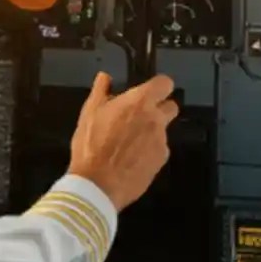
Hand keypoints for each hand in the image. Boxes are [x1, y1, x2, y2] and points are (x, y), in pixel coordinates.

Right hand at [67, 72, 178, 211]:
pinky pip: (159, 150)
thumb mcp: (89, 113)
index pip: (165, 84)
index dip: (158, 86)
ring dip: (151, 132)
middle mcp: (156, 119)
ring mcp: (161, 142)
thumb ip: (100, 91)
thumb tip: (105, 77)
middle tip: (139, 116)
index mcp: (140, 102)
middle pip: (171, 106)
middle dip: (160, 108)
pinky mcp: (161, 162)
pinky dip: (149, 152)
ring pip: (163, 131)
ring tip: (129, 144)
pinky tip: (132, 159)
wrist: (98, 185)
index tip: (148, 92)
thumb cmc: (91, 145)